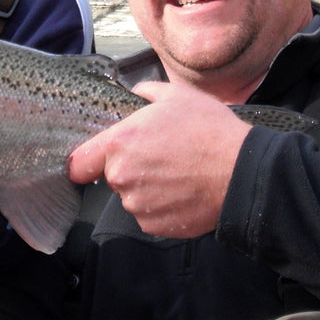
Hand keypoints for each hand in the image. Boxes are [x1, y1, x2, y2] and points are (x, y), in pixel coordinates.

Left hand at [66, 81, 250, 238]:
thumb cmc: (210, 131)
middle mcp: (121, 177)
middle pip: (111, 177)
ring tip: (177, 174)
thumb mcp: (177, 96)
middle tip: (160, 157)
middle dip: (130, 168)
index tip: (95, 161)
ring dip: (147, 188)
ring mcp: (137, 205)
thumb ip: (146, 93)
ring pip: (132, 197)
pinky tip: (184, 191)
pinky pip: (149, 215)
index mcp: (119, 143)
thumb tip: (135, 95)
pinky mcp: (155, 225)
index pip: (78, 163)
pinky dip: (162, 206)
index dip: (86, 161)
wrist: (242, 171)